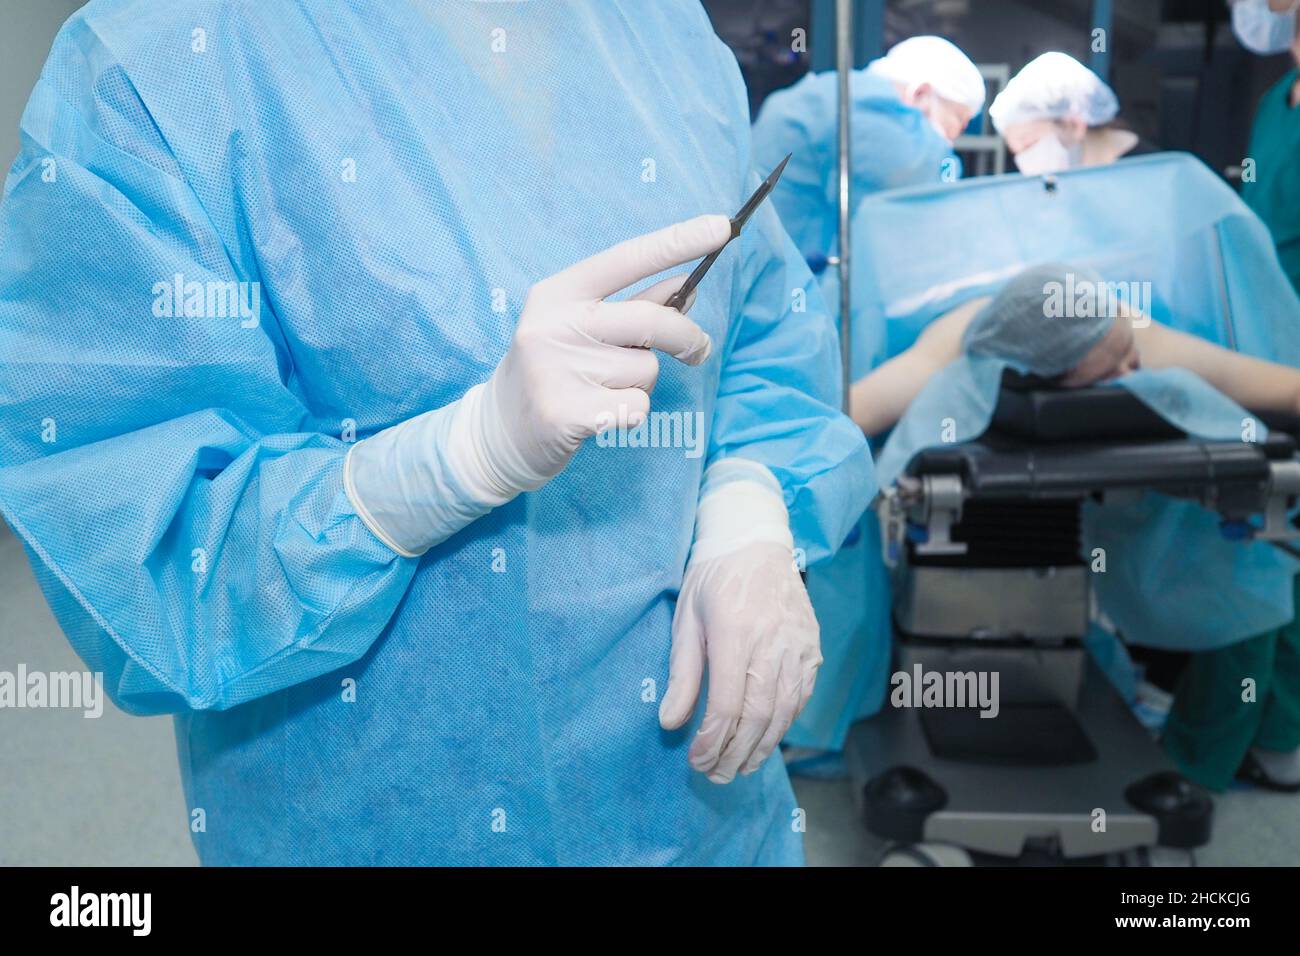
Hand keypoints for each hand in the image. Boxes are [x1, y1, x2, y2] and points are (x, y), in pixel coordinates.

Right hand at [342, 214, 727, 556]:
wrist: (497, 434)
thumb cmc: (554, 371)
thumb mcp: (582, 327)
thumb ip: (634, 305)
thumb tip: (689, 284)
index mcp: (559, 292)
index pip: (627, 258)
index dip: (678, 241)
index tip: (723, 228)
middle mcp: (553, 324)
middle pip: (650, 320)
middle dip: (687, 337)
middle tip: (699, 351)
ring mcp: (555, 368)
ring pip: (646, 370)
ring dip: (641, 383)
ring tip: (604, 389)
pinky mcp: (564, 413)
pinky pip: (635, 407)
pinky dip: (632, 413)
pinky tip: (601, 414)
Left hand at [659, 541, 821, 783]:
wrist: (756, 542)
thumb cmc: (713, 579)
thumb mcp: (686, 619)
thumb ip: (682, 673)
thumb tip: (671, 722)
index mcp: (735, 631)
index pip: (727, 704)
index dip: (711, 741)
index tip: (696, 760)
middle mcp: (772, 642)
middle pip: (758, 716)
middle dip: (734, 753)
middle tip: (715, 775)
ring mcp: (798, 646)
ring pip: (783, 712)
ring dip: (761, 748)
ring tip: (738, 766)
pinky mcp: (812, 648)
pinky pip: (801, 697)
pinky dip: (783, 724)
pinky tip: (764, 738)